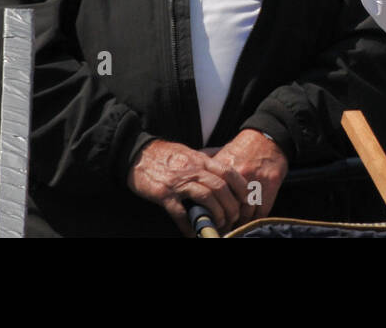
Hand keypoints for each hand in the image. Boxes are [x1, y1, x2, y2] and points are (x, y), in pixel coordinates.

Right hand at [126, 139, 250, 233]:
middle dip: (231, 206)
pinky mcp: (164, 194)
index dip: (241, 187)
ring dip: (216, 214)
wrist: (137, 154)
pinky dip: (189, 225)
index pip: (228, 172)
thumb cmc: (165, 155)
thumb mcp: (190, 152)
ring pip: (206, 197)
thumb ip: (206, 159)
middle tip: (234, 218)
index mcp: (201, 160)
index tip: (247, 200)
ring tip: (219, 225)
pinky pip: (180, 212)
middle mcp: (193, 170)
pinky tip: (193, 233)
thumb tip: (224, 164)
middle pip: (220, 187)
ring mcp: (178, 182)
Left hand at [206, 129, 288, 223]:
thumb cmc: (244, 147)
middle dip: (228, 219)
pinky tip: (251, 219)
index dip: (214, 211)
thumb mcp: (222, 153)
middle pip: (231, 208)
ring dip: (242, 222)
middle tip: (225, 224)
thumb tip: (194, 177)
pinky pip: (262, 211)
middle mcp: (240, 174)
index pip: (215, 197)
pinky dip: (256, 219)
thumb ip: (209, 167)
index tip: (213, 218)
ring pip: (247, 213)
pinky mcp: (271, 183)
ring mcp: (256, 179)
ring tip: (237, 224)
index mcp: (224, 167)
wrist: (267, 137)